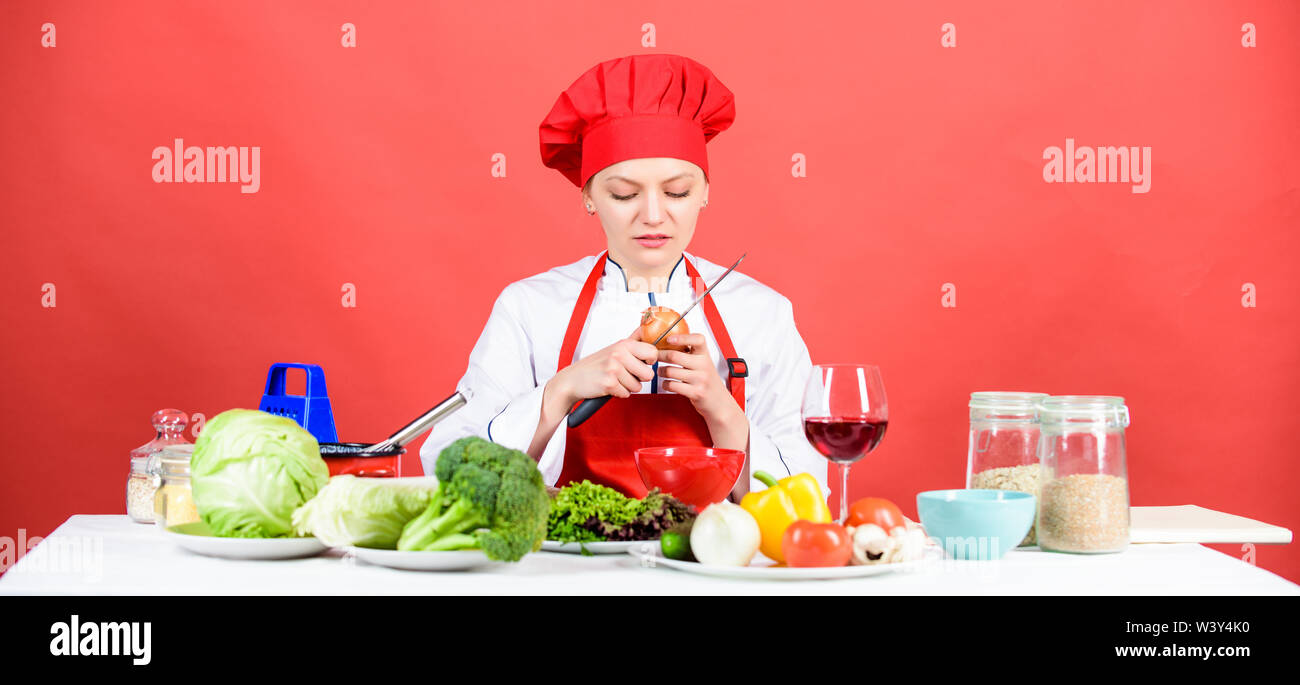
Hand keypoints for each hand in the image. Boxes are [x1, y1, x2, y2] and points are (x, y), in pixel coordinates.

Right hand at [549, 329, 657, 405]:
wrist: (573, 379)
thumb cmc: (596, 365)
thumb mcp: (615, 348)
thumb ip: (633, 340)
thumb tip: (646, 327)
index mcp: (624, 344)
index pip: (653, 352)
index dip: (649, 362)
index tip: (640, 363)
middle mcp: (619, 354)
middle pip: (649, 374)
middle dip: (639, 378)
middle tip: (625, 375)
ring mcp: (614, 368)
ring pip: (637, 386)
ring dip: (627, 387)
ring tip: (615, 379)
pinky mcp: (609, 383)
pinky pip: (626, 394)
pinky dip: (619, 393)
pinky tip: (609, 386)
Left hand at [656, 334, 747, 449]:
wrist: (719, 403)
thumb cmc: (708, 382)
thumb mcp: (703, 364)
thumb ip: (691, 354)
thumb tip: (670, 341)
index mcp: (705, 355)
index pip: (698, 339)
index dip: (682, 337)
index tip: (669, 338)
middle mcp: (704, 366)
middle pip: (674, 356)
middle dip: (660, 355)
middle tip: (655, 356)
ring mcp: (700, 379)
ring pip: (670, 371)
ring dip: (661, 371)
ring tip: (661, 371)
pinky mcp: (695, 392)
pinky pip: (672, 385)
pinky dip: (665, 384)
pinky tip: (667, 384)